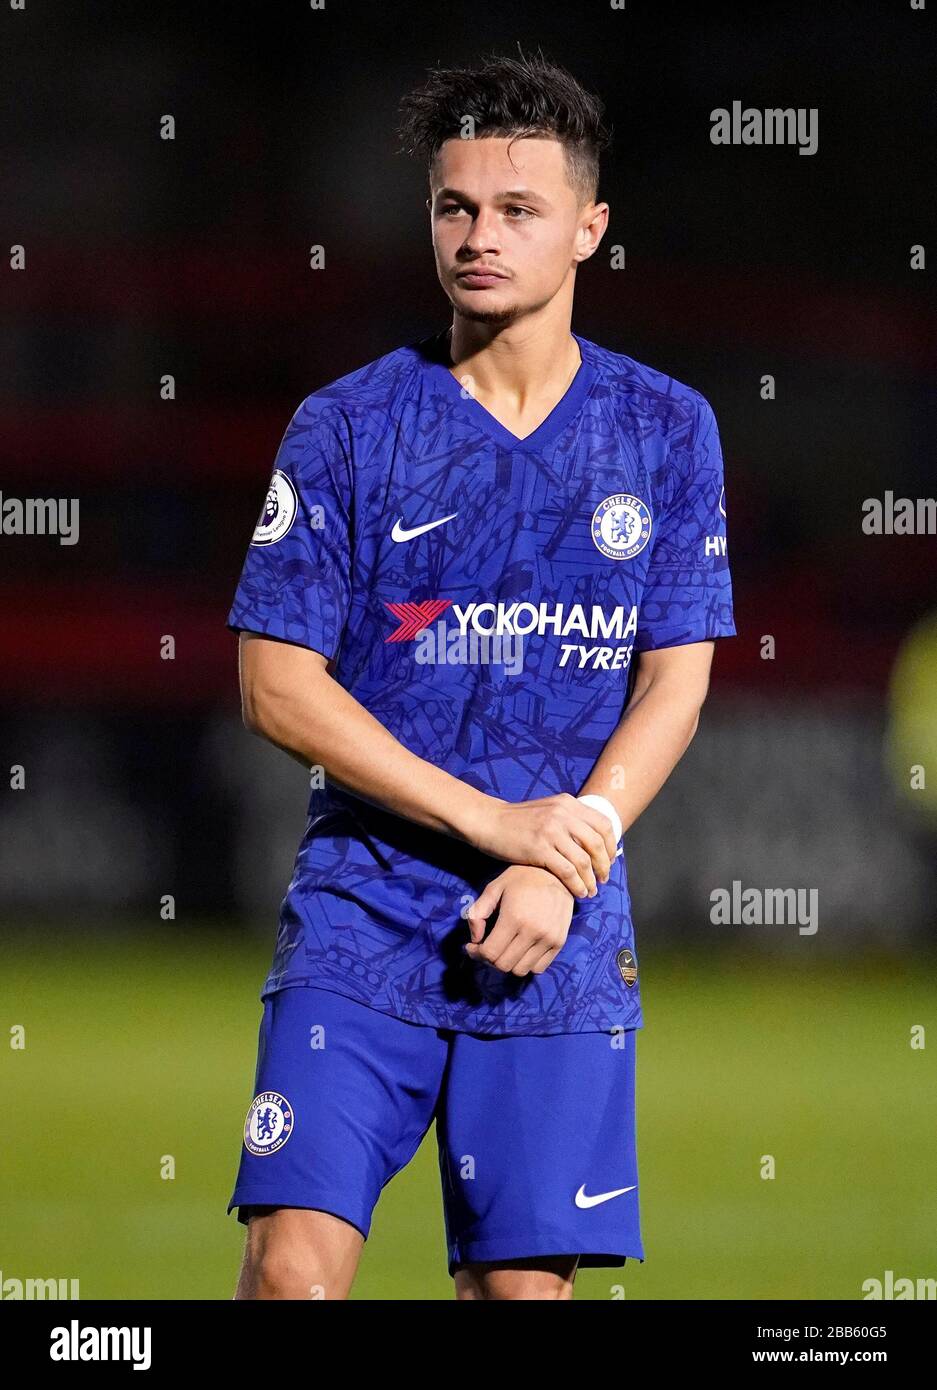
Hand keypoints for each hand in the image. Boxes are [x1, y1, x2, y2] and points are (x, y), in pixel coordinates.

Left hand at [463, 864, 574, 975]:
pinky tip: (520, 950)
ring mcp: (549, 939)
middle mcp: (533, 932)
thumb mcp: (494, 887)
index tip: (471, 946)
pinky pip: (538, 968)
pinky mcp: (559, 943)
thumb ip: (478, 912)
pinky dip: (526, 964)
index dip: (475, 953)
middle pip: (503, 965)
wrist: (558, 872)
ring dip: (508, 963)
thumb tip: (475, 939)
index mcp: (514, 918)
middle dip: (489, 960)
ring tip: (504, 949)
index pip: (490, 953)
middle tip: (486, 947)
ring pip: (520, 970)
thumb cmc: (522, 878)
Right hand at [464, 792, 616, 898]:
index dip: (611, 846)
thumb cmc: (517, 820)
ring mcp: (551, 831)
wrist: (489, 821)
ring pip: (584, 860)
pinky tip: (578, 892)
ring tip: (590, 891)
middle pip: (597, 843)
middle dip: (604, 865)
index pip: (604, 824)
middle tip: (603, 879)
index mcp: (568, 803)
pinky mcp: (539, 848)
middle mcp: (563, 814)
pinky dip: (577, 885)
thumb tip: (592, 840)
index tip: (609, 860)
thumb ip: (569, 820)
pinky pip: (567, 871)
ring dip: (591, 879)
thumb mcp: (548, 810)